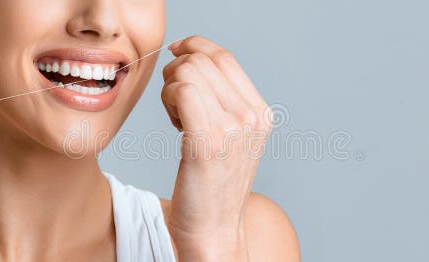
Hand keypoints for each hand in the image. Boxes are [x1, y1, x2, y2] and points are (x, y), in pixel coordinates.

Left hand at [161, 36, 271, 260]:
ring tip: (176, 117)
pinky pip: (181, 92)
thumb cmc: (212, 184)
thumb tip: (190, 54)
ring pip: (187, 73)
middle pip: (202, 60)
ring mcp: (233, 129)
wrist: (212, 229)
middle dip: (176, 71)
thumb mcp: (231, 136)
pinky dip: (168, 101)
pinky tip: (174, 124)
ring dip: (170, 89)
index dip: (195, 46)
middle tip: (173, 100)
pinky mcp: (207, 142)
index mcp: (261, 113)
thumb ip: (222, 99)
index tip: (176, 52)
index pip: (224, 56)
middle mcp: (252, 117)